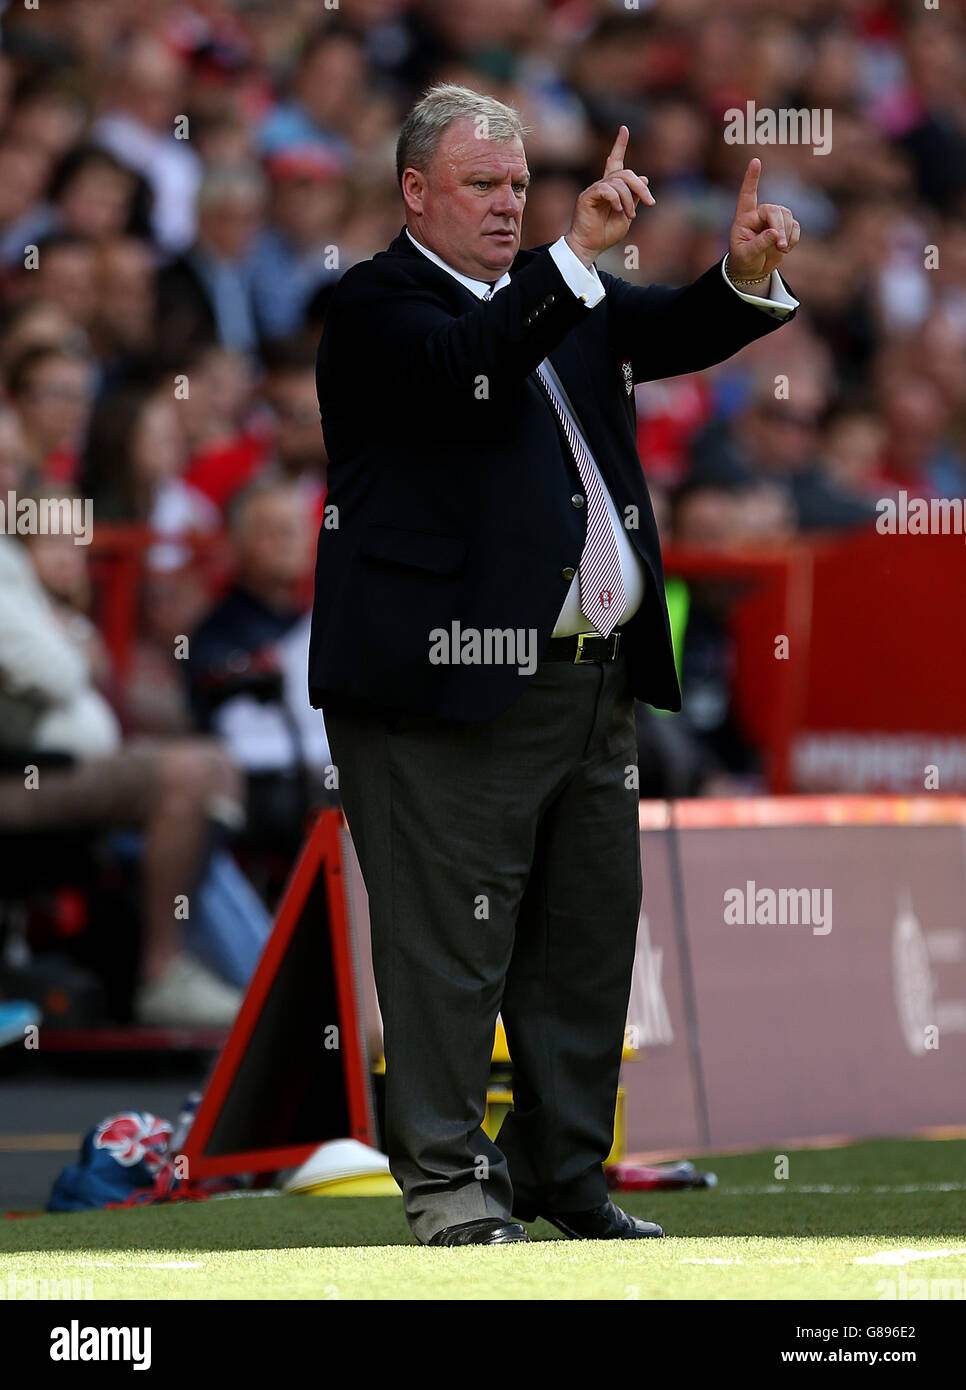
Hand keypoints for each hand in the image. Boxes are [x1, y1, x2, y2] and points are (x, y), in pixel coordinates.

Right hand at [565, 126, 654, 267]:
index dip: (619, 145)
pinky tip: (618, 210)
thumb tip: (644, 179)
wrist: (590, 247)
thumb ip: (634, 198)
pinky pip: (606, 190)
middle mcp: (602, 185)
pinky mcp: (587, 197)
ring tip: (630, 215)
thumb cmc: (606, 234)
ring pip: (618, 183)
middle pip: (625, 173)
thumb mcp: (627, 215)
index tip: (624, 129)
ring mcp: (594, 190)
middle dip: (640, 187)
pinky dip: (616, 199)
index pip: (615, 161)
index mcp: (611, 188)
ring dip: (629, 200)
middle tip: (650, 203)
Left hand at [728, 158, 799, 279]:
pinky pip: (796, 226)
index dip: (752, 178)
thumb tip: (775, 233)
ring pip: (787, 216)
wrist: (752, 270)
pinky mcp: (785, 227)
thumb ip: (758, 244)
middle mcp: (759, 214)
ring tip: (781, 249)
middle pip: (774, 210)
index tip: (756, 161)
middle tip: (780, 246)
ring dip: (787, 233)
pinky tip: (785, 248)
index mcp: (744, 218)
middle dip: (780, 227)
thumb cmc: (743, 261)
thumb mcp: (745, 255)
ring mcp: (773, 219)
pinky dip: (793, 238)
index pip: (747, 194)